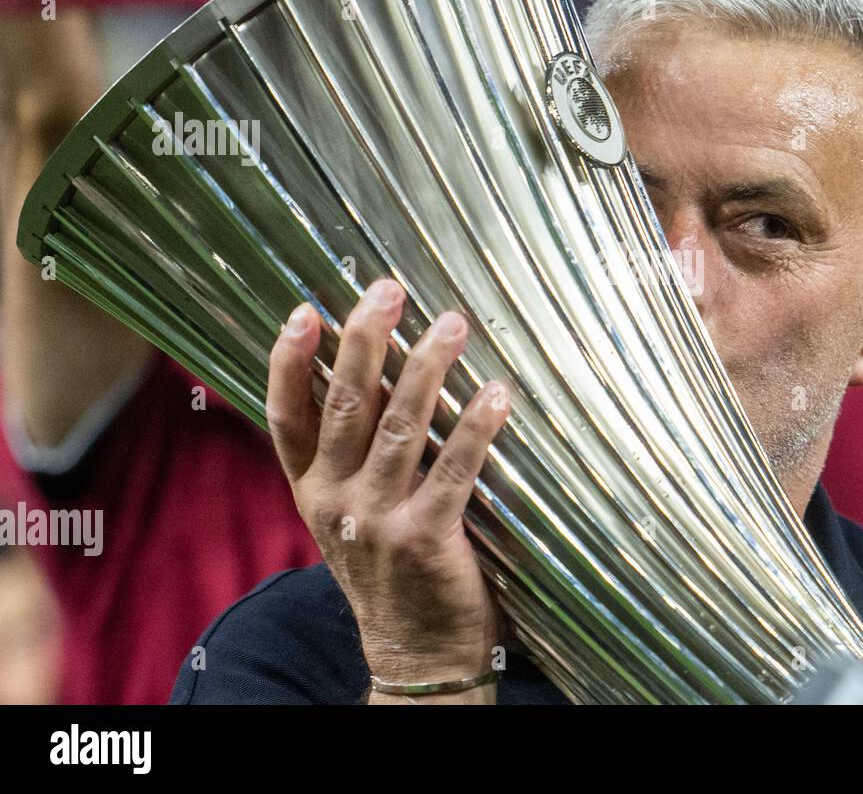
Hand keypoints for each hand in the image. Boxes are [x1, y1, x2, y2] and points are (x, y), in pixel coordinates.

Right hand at [267, 278, 511, 703]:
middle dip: (365, 341)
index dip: (291, 361)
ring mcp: (376, 521)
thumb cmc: (389, 567)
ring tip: (452, 323)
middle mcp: (333, 500)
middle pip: (345, 406)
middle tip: (388, 289)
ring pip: (400, 427)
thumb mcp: (348, 512)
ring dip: (427, 369)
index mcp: (310, 488)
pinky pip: (454, 470)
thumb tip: (373, 369)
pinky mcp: (424, 539)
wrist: (415, 653)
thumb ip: (352, 452)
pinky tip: (497, 392)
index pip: (285, 416)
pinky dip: (476, 426)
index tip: (306, 310)